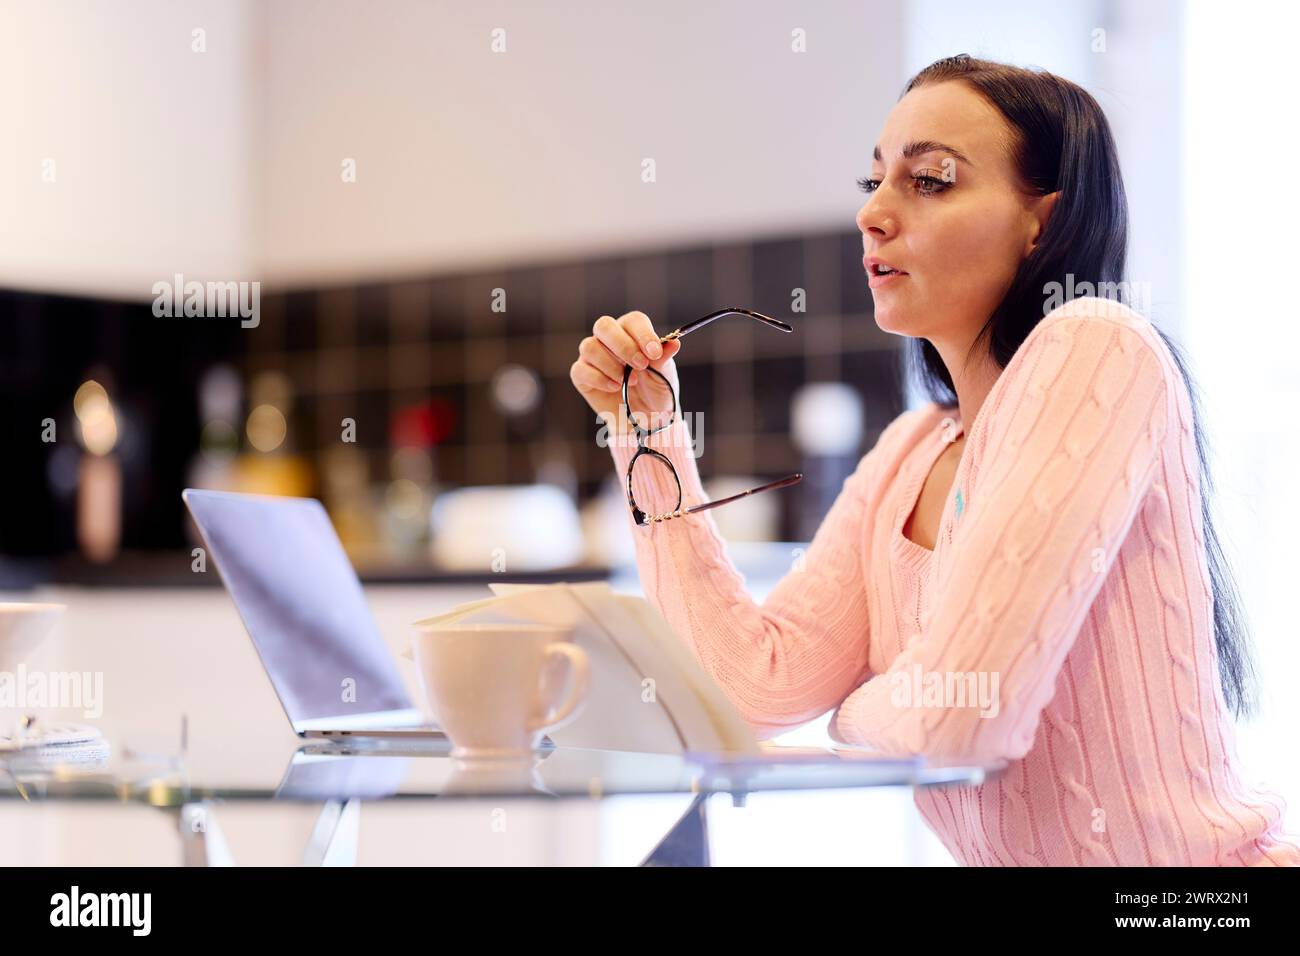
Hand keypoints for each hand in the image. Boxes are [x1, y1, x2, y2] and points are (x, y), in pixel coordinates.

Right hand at [570, 311, 682, 430]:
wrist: (646, 418)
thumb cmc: (656, 390)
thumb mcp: (665, 375)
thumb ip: (664, 358)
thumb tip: (674, 343)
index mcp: (631, 332)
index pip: (633, 321)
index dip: (643, 334)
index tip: (655, 353)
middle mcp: (609, 339)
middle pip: (604, 326)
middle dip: (623, 345)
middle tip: (640, 365)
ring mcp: (592, 356)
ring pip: (590, 346)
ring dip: (611, 364)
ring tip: (629, 381)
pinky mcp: (581, 375)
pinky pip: (581, 370)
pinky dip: (599, 379)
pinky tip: (614, 388)